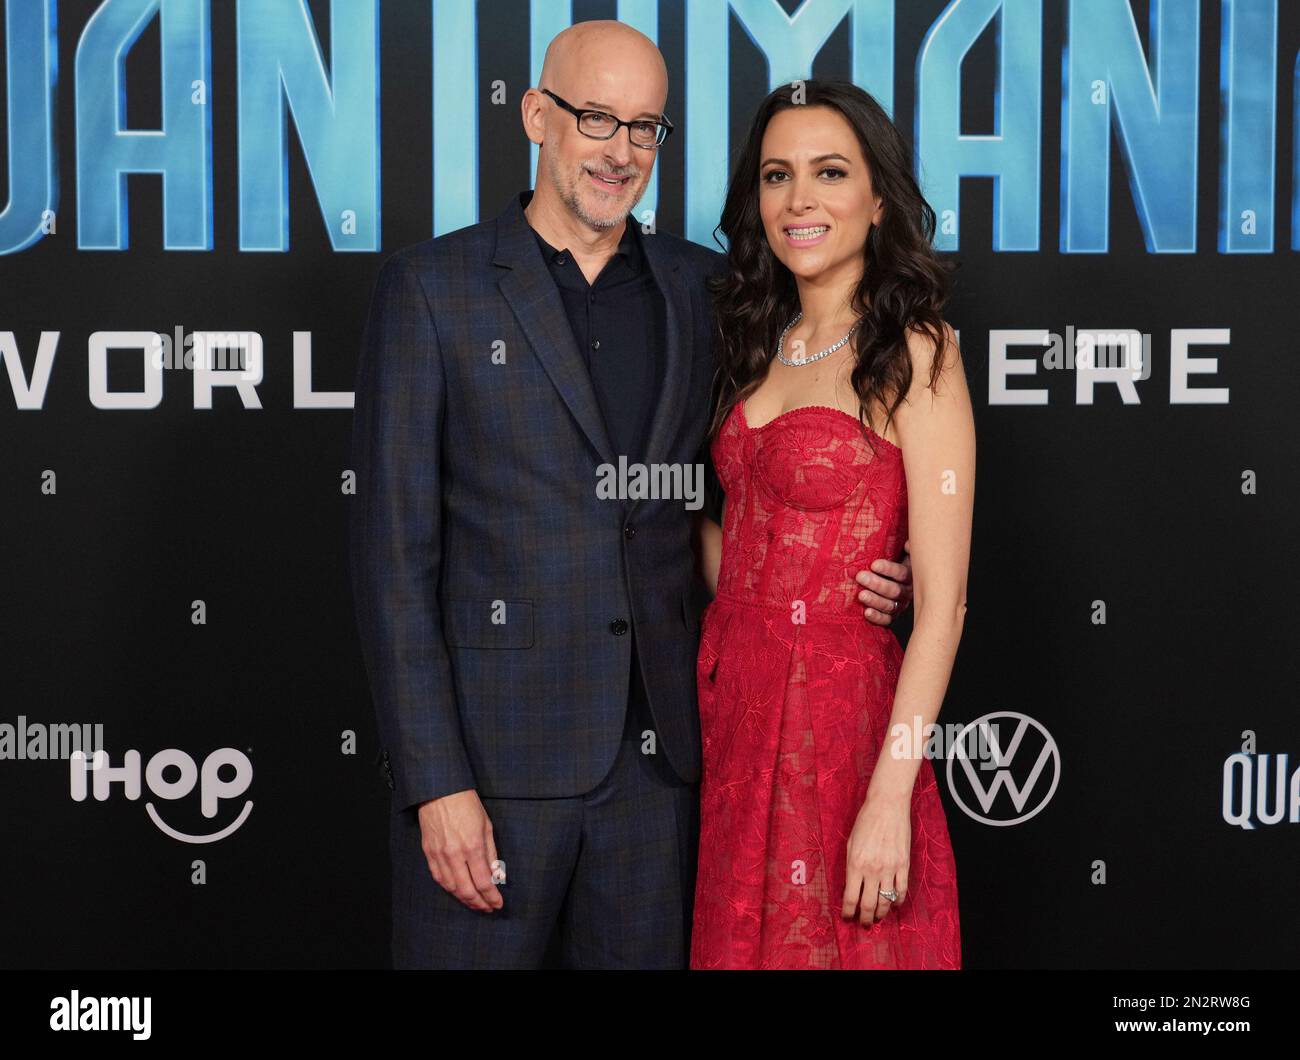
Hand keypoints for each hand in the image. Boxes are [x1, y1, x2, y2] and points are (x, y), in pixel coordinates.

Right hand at [416, 789, 503, 911]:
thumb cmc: (466, 804)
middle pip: (467, 890)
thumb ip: (491, 853)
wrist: (440, 790)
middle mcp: (455, 854)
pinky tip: (457, 891)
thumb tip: (496, 875)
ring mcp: (439, 855)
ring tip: (475, 903)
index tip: (498, 903)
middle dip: (479, 903)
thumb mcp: (487, 825)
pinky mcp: (428, 852)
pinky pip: (438, 878)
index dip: (492, 897)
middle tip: (488, 908)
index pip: (484, 882)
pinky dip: (449, 888)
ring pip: (451, 888)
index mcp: (473, 846)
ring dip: (464, 899)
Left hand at [841, 791, 910, 926]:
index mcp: (855, 864)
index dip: (848, 912)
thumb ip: (850, 866)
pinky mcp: (904, 865)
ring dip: (881, 913)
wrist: (887, 806)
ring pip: (885, 901)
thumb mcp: (850, 843)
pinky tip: (894, 905)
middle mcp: (872, 870)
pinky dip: (897, 901)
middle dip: (865, 918)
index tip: (847, 917)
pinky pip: (902, 890)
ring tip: (877, 917)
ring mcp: (890, 868)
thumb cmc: (865, 822)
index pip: (850, 897)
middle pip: (868, 904)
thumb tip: (850, 887)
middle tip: (864, 924)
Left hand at [855, 538, 912, 625]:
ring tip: (861, 595)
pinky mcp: (892, 616)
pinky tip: (867, 612)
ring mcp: (900, 605)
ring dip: (875, 600)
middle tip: (861, 577)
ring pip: (889, 605)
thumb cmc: (895, 562)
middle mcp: (907, 592)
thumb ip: (909, 548)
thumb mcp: (903, 554)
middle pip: (894, 590)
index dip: (888, 569)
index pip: (901, 573)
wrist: (895, 580)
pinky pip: (886, 619)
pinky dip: (877, 617)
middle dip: (877, 584)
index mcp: (910, 575)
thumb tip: (909, 545)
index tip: (874, 564)